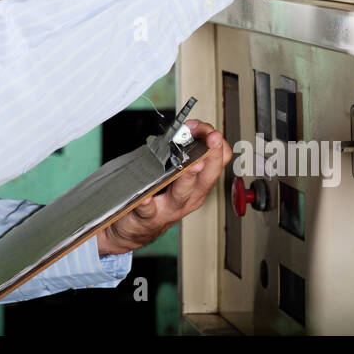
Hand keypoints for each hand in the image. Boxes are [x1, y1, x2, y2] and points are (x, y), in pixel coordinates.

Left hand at [96, 119, 232, 256]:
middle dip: (212, 155)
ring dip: (188, 177)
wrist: (135, 227)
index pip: (218, 160)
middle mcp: (190, 196)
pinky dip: (148, 203)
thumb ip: (182, 150)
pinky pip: (149, 209)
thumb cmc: (157, 195)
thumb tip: (187, 127)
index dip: (215, 142)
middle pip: (208, 176)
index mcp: (199, 183)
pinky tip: (146, 197)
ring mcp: (171, 207)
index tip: (204, 128)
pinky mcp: (149, 216)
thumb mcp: (175, 172)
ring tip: (191, 166)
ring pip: (183, 192)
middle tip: (212, 140)